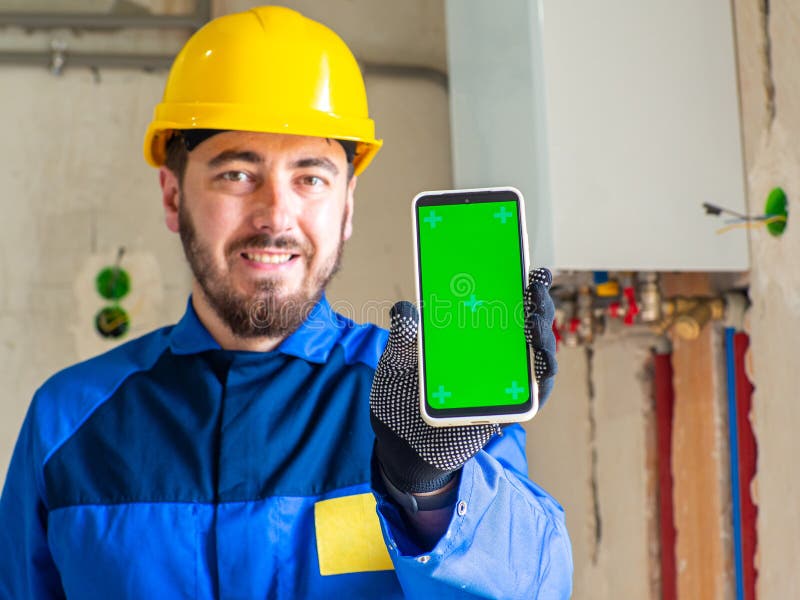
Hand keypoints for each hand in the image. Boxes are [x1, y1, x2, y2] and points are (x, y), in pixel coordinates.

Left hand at [369, 268, 557, 497]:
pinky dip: (542, 376)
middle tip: (535, 283)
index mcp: (467, 341)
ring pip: (535, 356)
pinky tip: (542, 356)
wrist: (397, 446)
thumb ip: (403, 336)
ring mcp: (500, 385)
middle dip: (536, 302)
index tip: (523, 265)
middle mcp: (490, 359)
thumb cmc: (398, 399)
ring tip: (538, 315)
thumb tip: (404, 307)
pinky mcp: (505, 412)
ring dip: (543, 334)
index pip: (497, 307)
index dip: (514, 286)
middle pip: (523, 326)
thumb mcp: (396, 362)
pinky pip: (533, 394)